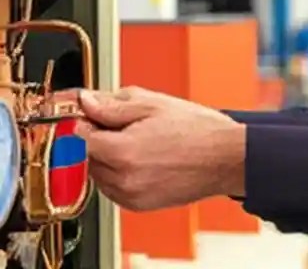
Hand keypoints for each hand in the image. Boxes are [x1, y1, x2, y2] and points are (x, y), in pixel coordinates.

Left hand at [74, 87, 246, 210]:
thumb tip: (87, 101)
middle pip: (85, 157)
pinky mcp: (139, 204)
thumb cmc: (200, 131)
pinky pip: (113, 188)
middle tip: (118, 123)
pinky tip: (142, 158)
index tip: (88, 113)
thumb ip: (113, 104)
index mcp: (122, 151)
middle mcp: (122, 178)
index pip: (78, 137)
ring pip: (97, 174)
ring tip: (136, 140)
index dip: (83, 121)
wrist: (229, 158)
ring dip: (105, 157)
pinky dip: (118, 173)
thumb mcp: (155, 105)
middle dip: (95, 138)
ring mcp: (130, 195)